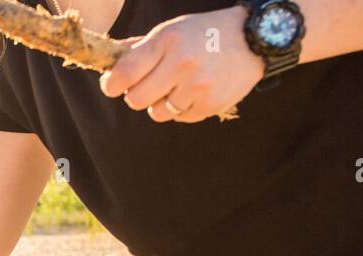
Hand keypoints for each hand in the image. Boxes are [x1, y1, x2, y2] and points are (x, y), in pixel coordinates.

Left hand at [100, 7, 263, 122]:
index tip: (113, 85)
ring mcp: (198, 86)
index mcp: (167, 41)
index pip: (124, 74)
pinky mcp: (210, 104)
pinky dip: (182, 109)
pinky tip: (195, 91)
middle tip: (148, 85)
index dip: (111, 84)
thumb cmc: (204, 33)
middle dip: (137, 95)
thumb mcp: (171, 31)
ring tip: (177, 86)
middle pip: (136, 99)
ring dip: (161, 103)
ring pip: (157, 113)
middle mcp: (182, 64)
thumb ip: (139, 49)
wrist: (254, 39)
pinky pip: (180, 118)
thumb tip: (108, 65)